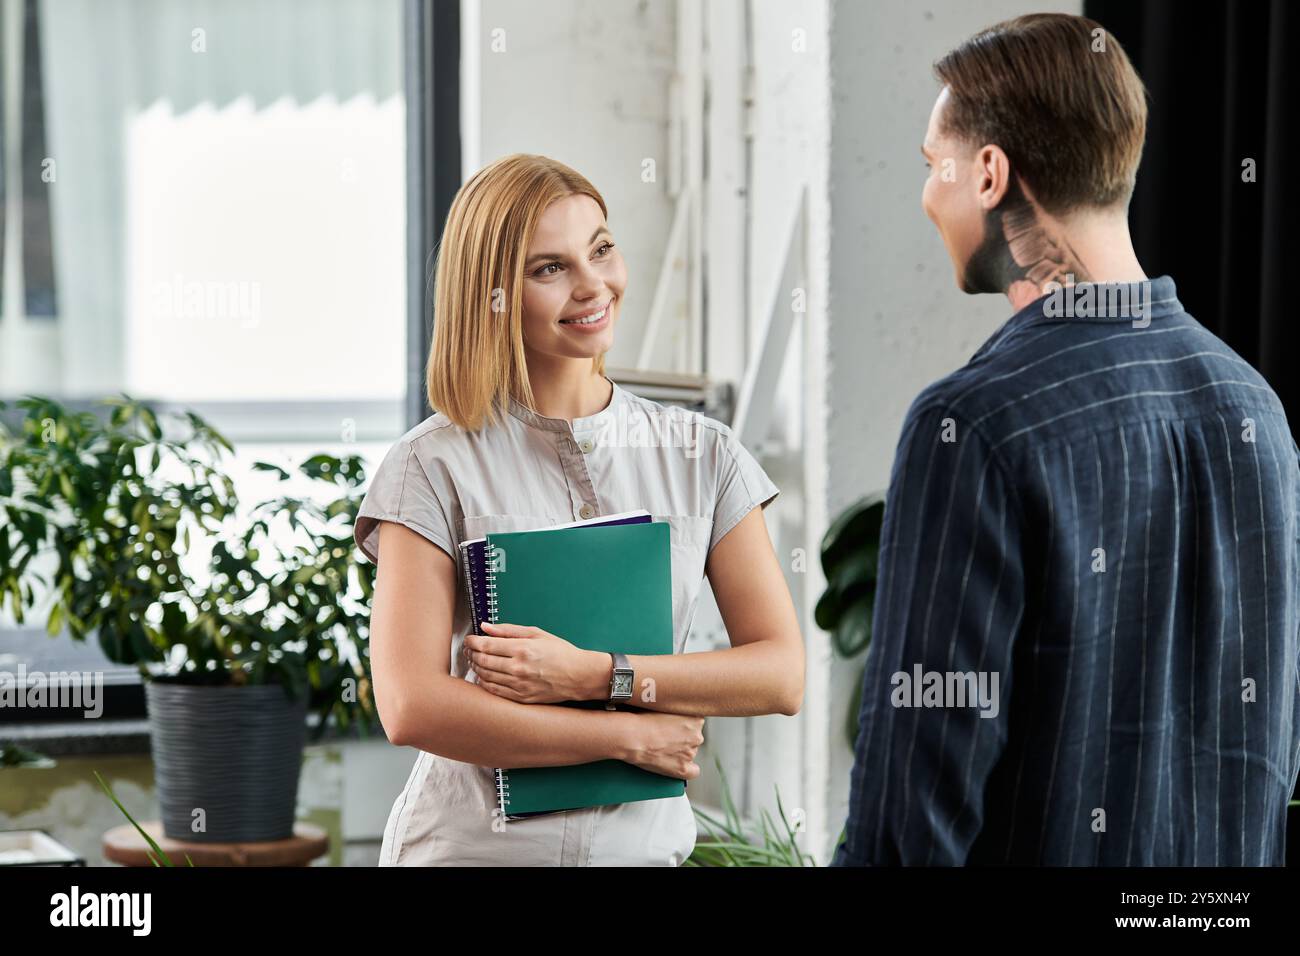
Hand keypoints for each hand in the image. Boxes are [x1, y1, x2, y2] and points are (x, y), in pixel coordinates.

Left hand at [466, 623, 604, 703]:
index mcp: (522, 649)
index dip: (472, 642)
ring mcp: (519, 685)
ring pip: (486, 677)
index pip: (486, 645)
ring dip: (476, 668)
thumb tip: (486, 627)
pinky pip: (494, 691)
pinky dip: (485, 683)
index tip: (470, 639)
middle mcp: (518, 668)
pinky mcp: (521, 698)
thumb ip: (509, 630)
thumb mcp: (537, 634)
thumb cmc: (561, 653)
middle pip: (483, 661)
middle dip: (472, 654)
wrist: (579, 676)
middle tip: (470, 649)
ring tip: (476, 661)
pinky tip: (484, 676)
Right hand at [619, 711, 704, 779]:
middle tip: (666, 737)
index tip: (673, 726)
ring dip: (680, 751)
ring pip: (690, 753)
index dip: (682, 725)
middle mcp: (697, 736)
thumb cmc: (643, 720)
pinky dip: (686, 770)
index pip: (696, 723)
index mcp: (696, 719)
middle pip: (693, 738)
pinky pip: (693, 772)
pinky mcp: (682, 768)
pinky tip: (677, 765)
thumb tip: (674, 715)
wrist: (632, 736)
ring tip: (662, 748)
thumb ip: (676, 711)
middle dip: (682, 738)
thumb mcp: (664, 706)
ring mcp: (690, 753)